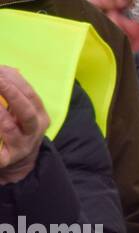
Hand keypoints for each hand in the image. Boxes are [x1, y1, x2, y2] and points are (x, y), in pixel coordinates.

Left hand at [0, 66, 49, 184]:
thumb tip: (5, 69)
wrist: (20, 163)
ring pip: (9, 129)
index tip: (1, 70)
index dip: (16, 82)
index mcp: (40, 117)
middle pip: (26, 112)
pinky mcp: (5, 159)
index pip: (31, 96)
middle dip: (11, 94)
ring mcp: (20, 146)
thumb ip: (17, 94)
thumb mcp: (23, 112)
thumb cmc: (18, 130)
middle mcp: (33, 131)